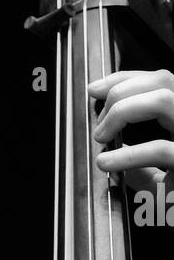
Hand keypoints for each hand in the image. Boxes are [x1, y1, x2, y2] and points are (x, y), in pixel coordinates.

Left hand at [89, 69, 173, 191]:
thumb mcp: (160, 182)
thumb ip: (140, 163)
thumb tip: (109, 151)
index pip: (160, 79)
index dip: (125, 77)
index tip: (96, 88)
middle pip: (163, 79)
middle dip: (120, 91)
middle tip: (98, 123)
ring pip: (163, 98)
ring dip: (124, 110)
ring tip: (102, 136)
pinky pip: (161, 149)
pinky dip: (127, 154)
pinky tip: (107, 163)